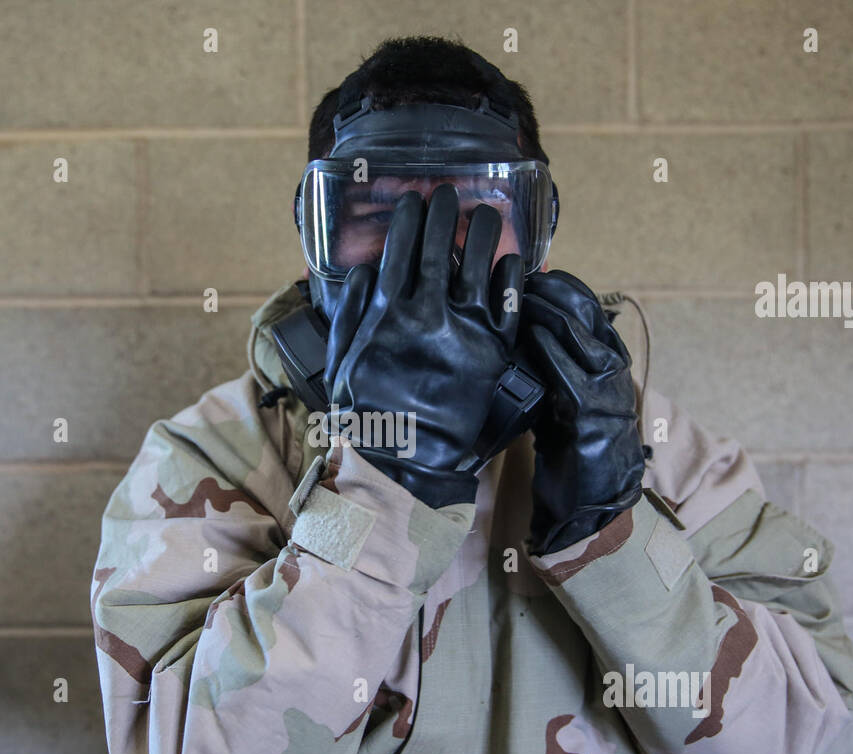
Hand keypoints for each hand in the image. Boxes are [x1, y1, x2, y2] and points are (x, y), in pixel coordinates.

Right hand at [324, 183, 523, 507]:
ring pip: (477, 266)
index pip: (398, 251)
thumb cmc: (368, 415)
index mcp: (386, 313)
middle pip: (437, 249)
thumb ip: (351, 313)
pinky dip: (510, 278)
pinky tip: (511, 259)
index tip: (412, 202)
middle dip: (441, 214)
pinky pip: (508, 306)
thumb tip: (363, 272)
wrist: (406, 461)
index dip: (407, 221)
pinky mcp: (492, 352)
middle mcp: (425, 313)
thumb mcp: (342, 362)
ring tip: (486, 213)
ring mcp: (462, 331)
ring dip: (482, 234)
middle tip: (446, 193)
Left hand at [521, 269, 645, 554]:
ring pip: (582, 334)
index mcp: (608, 363)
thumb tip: (516, 334)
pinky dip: (552, 348)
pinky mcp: (594, 413)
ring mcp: (608, 390)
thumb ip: (548, 366)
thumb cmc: (572, 450)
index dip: (561, 289)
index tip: (531, 274)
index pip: (589, 311)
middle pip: (587, 313)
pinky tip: (531, 332)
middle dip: (554, 291)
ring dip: (550, 311)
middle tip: (521, 276)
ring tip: (521, 293)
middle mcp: (614, 370)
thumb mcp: (559, 397)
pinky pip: (573, 370)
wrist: (592, 504)